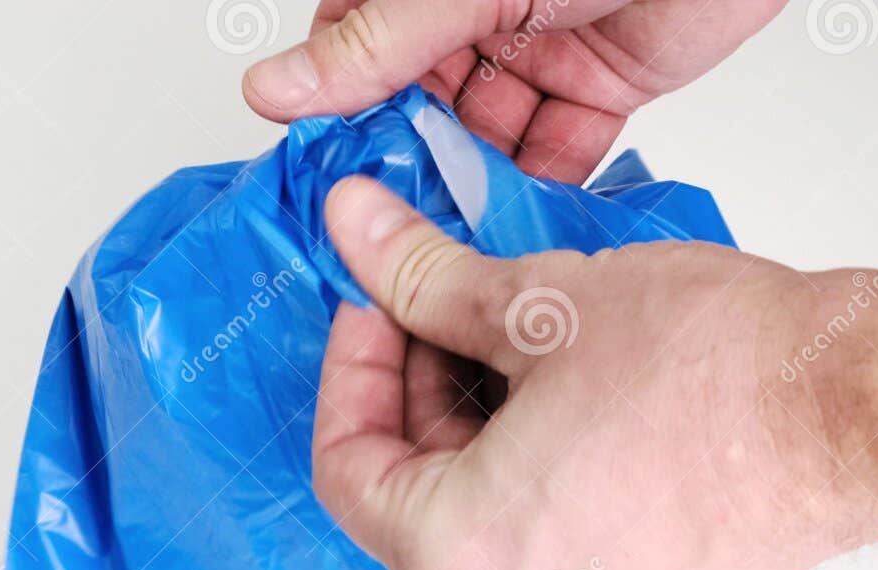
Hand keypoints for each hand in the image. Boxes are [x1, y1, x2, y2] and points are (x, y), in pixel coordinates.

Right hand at [244, 0, 786, 183]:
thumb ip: (377, 44)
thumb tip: (276, 87)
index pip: (358, 44)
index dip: (340, 106)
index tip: (323, 172)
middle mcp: (480, 8)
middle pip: (422, 100)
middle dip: (410, 158)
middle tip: (386, 223)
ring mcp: (540, 45)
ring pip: (486, 134)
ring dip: (471, 181)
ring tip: (449, 240)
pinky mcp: (601, 81)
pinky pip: (558, 147)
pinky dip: (541, 184)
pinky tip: (517, 225)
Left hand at [311, 177, 877, 569]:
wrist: (855, 416)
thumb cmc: (715, 380)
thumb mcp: (535, 305)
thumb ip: (423, 277)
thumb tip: (359, 234)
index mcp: (458, 558)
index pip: (347, 466)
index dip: (351, 365)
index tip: (378, 299)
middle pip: (413, 489)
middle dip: (415, 381)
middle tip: (439, 293)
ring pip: (482, 503)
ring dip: (476, 410)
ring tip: (513, 319)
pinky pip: (546, 520)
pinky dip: (532, 448)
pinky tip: (566, 370)